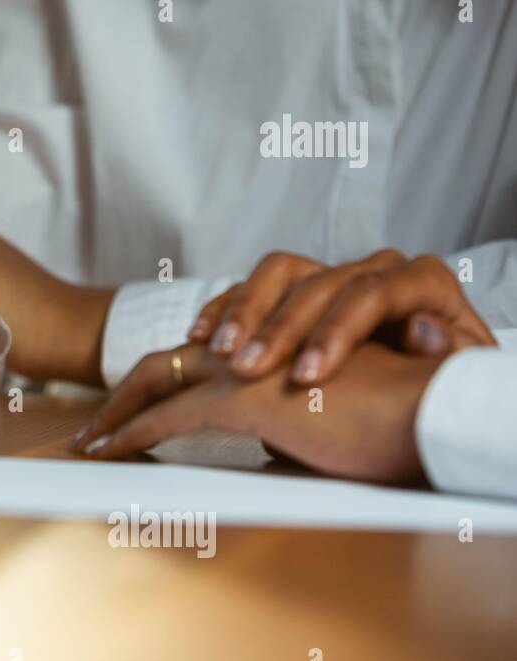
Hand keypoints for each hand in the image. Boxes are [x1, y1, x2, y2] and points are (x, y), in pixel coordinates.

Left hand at [71, 342, 441, 482]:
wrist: (421, 413)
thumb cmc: (386, 419)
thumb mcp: (325, 417)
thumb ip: (287, 424)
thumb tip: (266, 447)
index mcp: (264, 348)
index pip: (194, 360)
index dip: (157, 386)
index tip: (130, 412)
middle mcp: (246, 349)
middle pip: (162, 365)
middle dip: (120, 398)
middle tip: (91, 429)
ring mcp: (238, 370)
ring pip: (154, 383)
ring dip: (115, 415)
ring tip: (87, 444)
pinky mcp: (238, 399)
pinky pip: (166, 419)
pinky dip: (130, 434)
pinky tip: (107, 451)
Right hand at [188, 249, 493, 383]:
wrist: (430, 390)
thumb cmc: (444, 386)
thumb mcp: (459, 375)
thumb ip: (447, 352)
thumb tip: (420, 328)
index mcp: (420, 283)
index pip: (372, 292)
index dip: (334, 332)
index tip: (307, 378)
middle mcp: (374, 270)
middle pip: (317, 283)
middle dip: (277, 328)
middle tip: (247, 369)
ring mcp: (333, 277)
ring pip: (278, 274)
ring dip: (242, 312)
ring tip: (217, 351)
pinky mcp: (300, 293)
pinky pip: (253, 288)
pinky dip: (225, 310)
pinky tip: (201, 338)